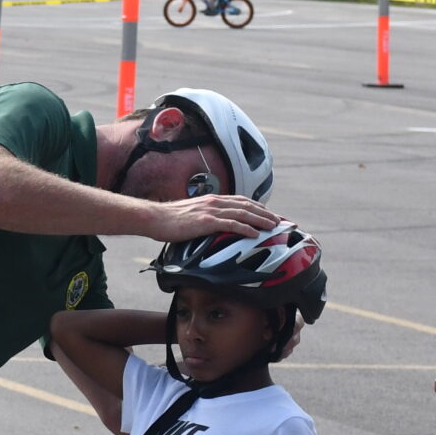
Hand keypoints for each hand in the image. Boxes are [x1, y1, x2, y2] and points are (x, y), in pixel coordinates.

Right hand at [137, 193, 277, 243]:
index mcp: (213, 200)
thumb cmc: (170, 220)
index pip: (242, 201)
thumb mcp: (193, 216)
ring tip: (274, 226)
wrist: (154, 218)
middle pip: (247, 205)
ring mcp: (211, 211)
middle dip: (266, 213)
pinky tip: (254, 233)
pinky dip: (245, 227)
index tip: (271, 215)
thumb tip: (217, 228)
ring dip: (260, 219)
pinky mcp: (205, 221)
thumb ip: (207, 219)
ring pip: (243, 213)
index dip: (259, 208)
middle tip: (281, 222)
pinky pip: (230, 224)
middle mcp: (215, 202)